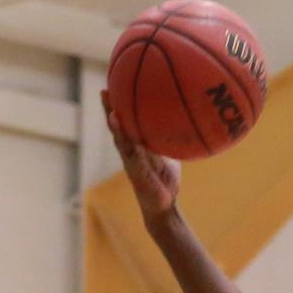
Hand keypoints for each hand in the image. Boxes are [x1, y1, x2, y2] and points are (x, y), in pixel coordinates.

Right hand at [101, 90, 179, 217]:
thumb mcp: (171, 155)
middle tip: (105, 90)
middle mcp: (129, 151)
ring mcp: (130, 162)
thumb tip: (187, 122)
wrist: (164, 206)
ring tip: (110, 109)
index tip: (115, 86)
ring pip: (119, 140)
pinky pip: (131, 157)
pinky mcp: (135, 173)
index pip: (125, 122)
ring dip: (113, 125)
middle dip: (109, 110)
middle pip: (116, 127)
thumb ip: (173, 141)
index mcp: (135, 145)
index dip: (119, 106)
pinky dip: (128, 145)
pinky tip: (128, 138)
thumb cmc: (165, 180)